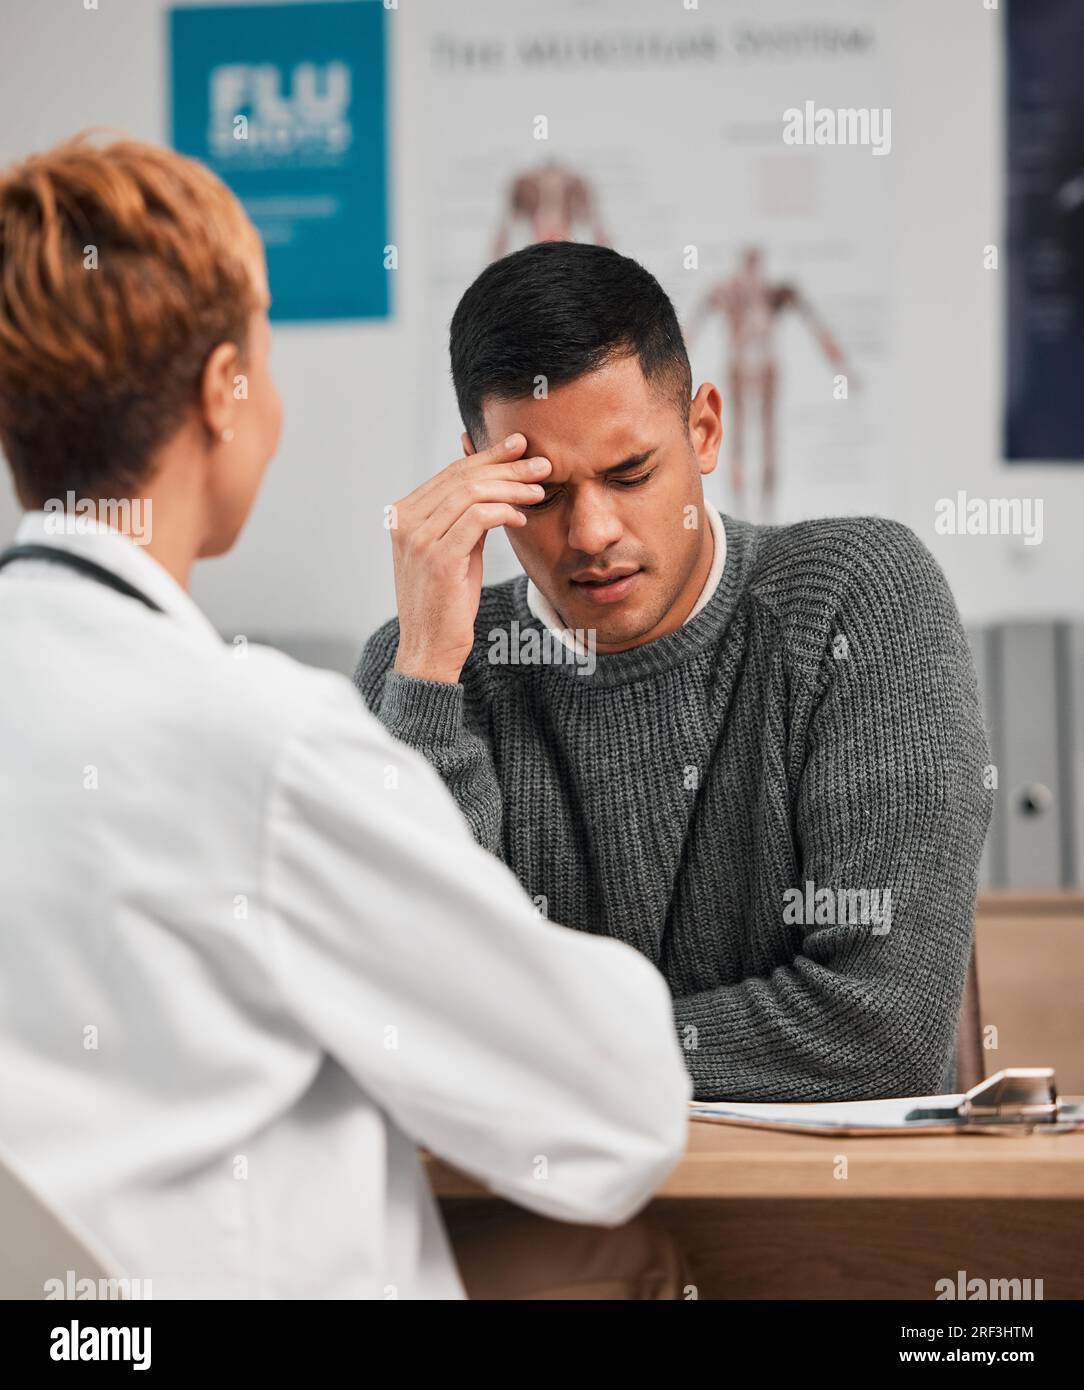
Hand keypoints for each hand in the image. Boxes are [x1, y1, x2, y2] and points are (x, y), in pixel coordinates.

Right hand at [389, 433, 550, 684]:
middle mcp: (405, 522)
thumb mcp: (454, 549)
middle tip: (542, 463)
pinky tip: (522, 517)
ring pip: (471, 494)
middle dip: (507, 467)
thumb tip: (490, 482)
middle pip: (463, 478)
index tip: (520, 446)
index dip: (488, 456)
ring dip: (512, 488)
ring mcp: (418, 540)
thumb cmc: (445, 602)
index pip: (451, 473)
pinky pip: (478, 519)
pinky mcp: (438, 558)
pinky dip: (505, 512)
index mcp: (404, 514)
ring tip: (539, 490)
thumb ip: (464, 516)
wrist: (429, 648)